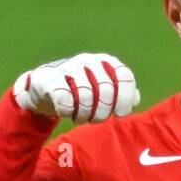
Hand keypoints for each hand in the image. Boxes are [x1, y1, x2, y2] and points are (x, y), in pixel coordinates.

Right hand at [12, 53, 140, 122]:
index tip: (120, 114)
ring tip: (82, 118)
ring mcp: (69, 68)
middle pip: (106, 91)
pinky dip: (70, 113)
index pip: (124, 76)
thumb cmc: (80, 90)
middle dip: (103, 112)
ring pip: (86, 97)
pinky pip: (66, 102)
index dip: (125, 98)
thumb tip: (135, 99)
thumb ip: (121, 93)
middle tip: (96, 119)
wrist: (45, 87)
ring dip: (86, 115)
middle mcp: (88, 61)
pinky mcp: (51, 80)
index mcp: (105, 62)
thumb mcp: (103, 90)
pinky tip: (68, 114)